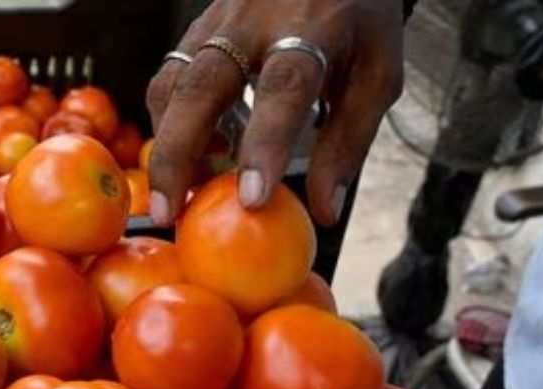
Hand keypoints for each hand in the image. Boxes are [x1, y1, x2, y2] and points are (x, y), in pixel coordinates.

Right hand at [146, 0, 403, 225]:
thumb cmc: (358, 23)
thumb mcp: (376, 75)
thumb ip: (348, 141)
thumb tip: (323, 211)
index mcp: (314, 25)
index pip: (284, 86)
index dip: (265, 145)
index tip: (252, 198)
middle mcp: (255, 17)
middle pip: (201, 85)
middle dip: (177, 155)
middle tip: (166, 214)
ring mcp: (218, 18)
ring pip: (173, 82)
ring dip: (166, 144)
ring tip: (178, 196)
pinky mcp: (197, 26)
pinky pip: (170, 78)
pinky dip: (172, 124)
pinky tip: (197, 154)